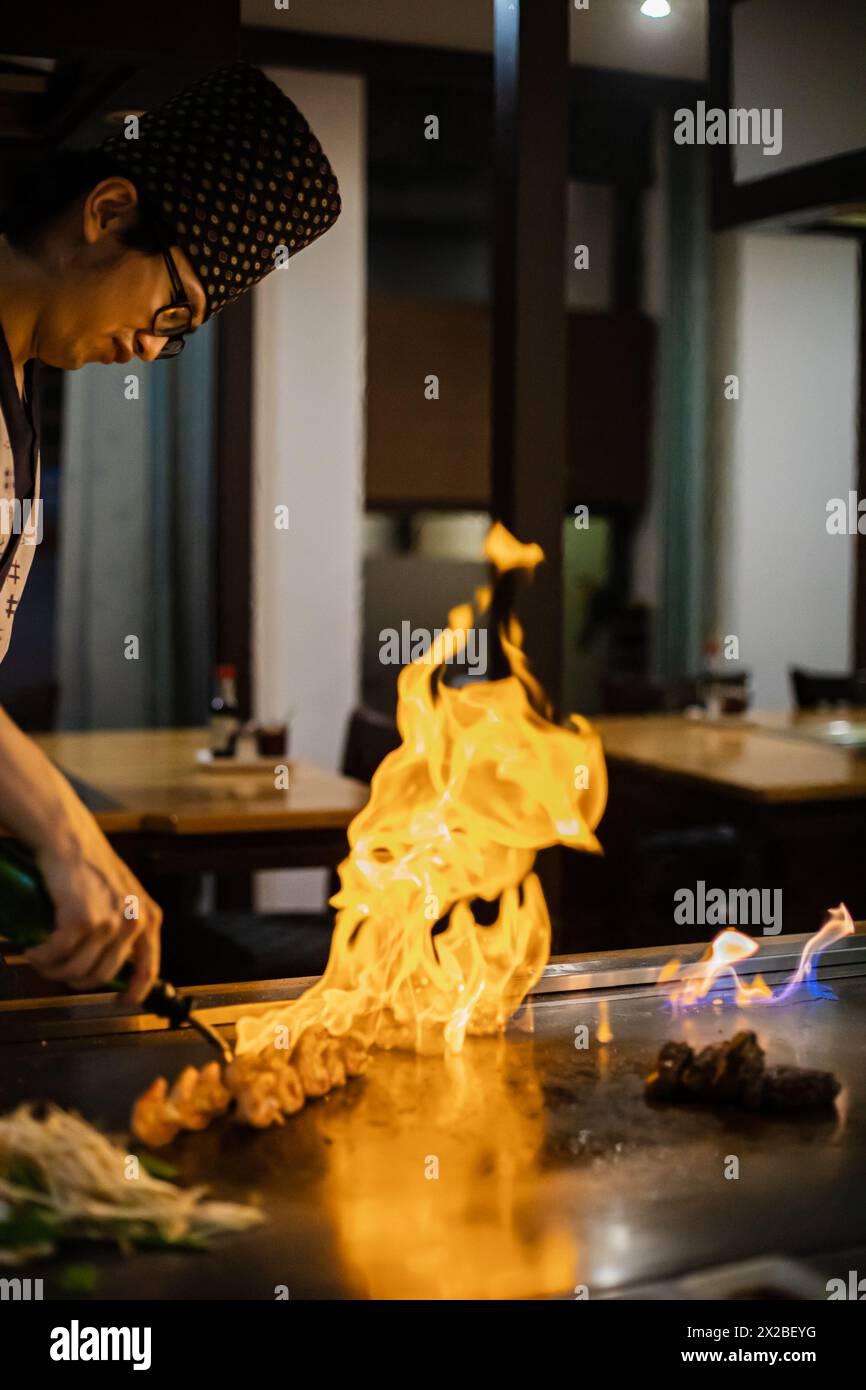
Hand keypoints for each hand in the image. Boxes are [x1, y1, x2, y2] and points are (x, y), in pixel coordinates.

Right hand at [22, 833, 162, 1003]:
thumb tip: (110, 964)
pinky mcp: (81, 920)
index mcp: (148, 917)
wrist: (70, 837)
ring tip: (42, 959)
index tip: (119, 1004)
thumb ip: (124, 926)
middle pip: (103, 976)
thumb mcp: (123, 896)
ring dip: (54, 971)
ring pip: (77, 970)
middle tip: (58, 971)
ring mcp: (109, 922)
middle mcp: (134, 922)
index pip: (148, 970)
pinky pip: (57, 955)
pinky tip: (34, 951)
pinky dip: (41, 958)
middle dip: (75, 981)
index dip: (134, 994)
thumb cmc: (90, 864)